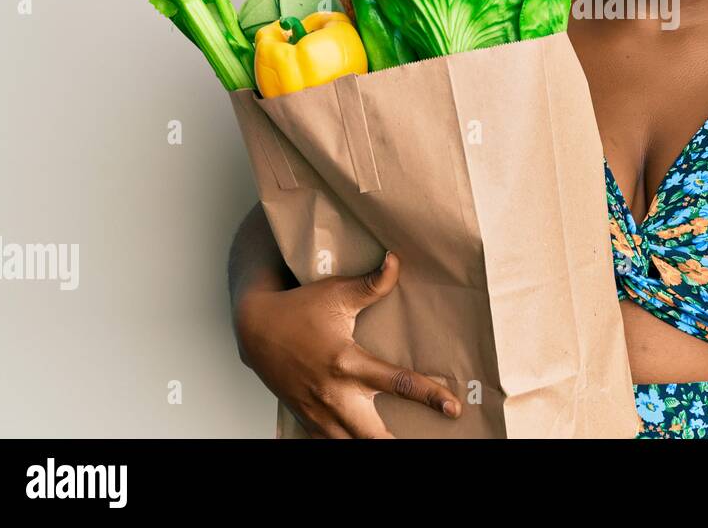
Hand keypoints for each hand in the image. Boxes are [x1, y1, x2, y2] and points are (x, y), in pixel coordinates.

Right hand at [232, 251, 459, 437]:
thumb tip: (396, 261)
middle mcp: (334, 393)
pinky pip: (330, 443)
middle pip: (373, 434)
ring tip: (398, 439)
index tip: (453, 408)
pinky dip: (349, 444)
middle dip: (396, 441)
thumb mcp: (337, 294)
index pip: (397, 383)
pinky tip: (364, 438)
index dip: (429, 396)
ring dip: (374, 443)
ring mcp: (318, 411)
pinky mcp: (307, 419)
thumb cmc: (298, 308)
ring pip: (351, 445)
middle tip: (427, 439)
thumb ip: (372, 284)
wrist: (255, 330)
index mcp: (346, 362)